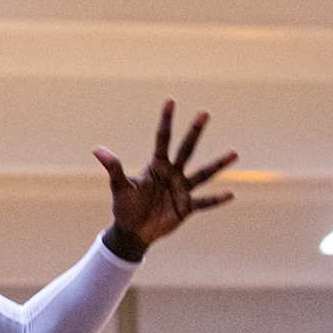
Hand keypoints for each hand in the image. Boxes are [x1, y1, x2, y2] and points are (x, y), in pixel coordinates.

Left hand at [93, 100, 236, 260]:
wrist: (133, 231)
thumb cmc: (125, 207)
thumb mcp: (120, 188)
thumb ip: (114, 169)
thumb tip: (98, 150)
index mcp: (157, 166)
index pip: (163, 139)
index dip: (166, 120)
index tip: (170, 101)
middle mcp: (172, 174)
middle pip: (186, 149)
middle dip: (194, 132)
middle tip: (204, 113)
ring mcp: (182, 189)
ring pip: (203, 174)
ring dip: (218, 164)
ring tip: (234, 153)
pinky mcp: (187, 207)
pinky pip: (204, 202)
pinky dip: (216, 200)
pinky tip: (231, 194)